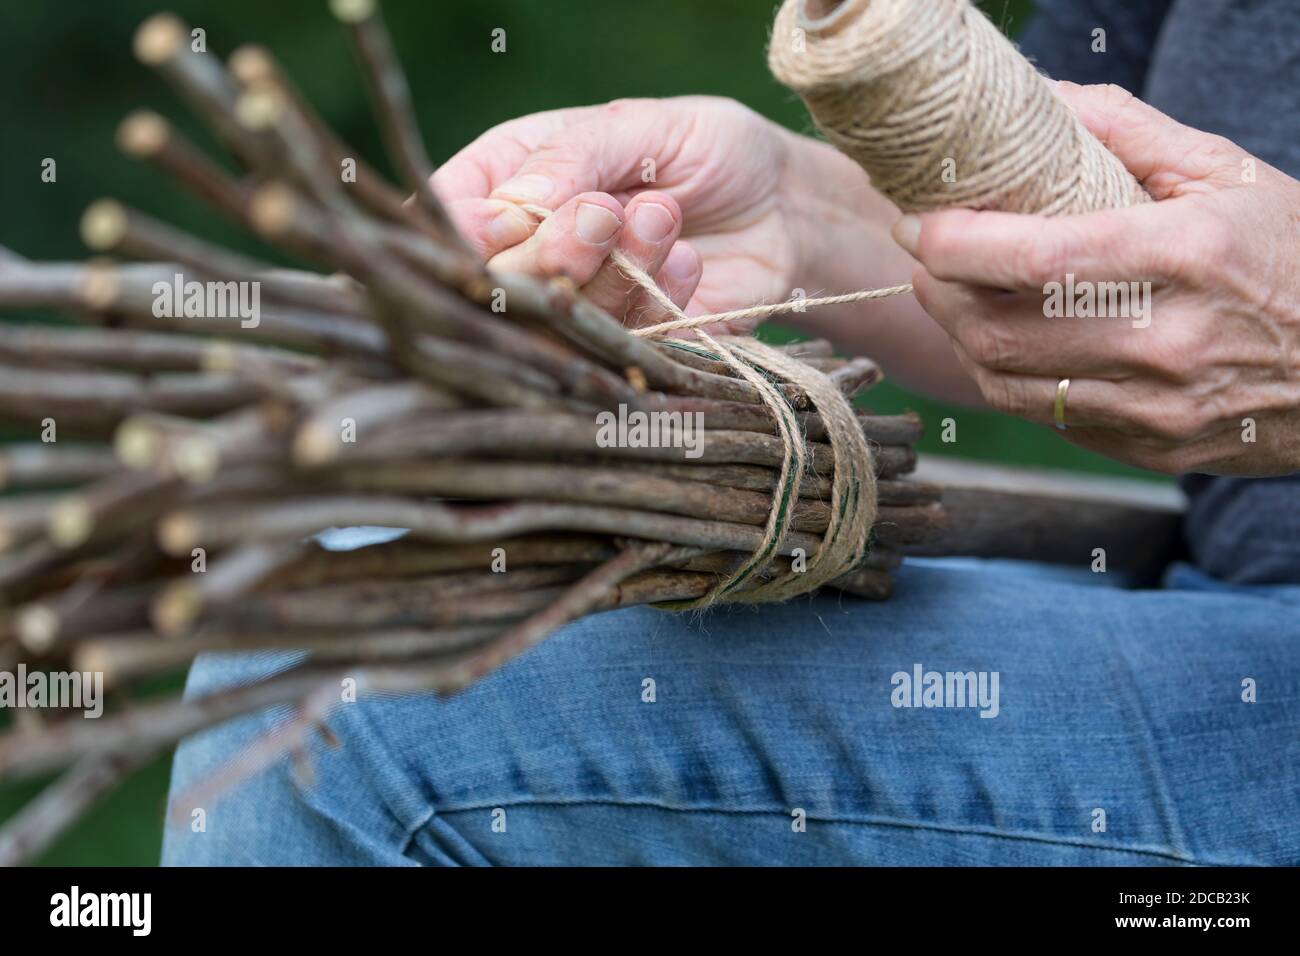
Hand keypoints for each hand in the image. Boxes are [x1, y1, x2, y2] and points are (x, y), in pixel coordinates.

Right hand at [432, 96, 811, 331]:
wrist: (784, 207)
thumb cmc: (706, 148)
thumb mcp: (640, 125)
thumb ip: (572, 158)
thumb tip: (512, 207)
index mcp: (506, 181)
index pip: (446, 221)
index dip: (467, 234)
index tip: (518, 220)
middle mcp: (529, 251)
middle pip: (495, 282)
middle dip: (552, 251)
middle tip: (605, 212)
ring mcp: (576, 305)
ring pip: (557, 318)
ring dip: (613, 269)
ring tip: (664, 214)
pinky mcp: (626, 347)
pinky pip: (618, 343)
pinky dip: (654, 299)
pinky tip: (685, 259)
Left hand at [892, 82, 1299, 475]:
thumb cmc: (1295, 255)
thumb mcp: (1228, 175)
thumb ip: (1128, 132)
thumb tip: (1038, 101)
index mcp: (1185, 257)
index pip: (1032, 259)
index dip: (954, 243)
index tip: (918, 220)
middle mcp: (1165, 342)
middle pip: (998, 330)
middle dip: (937, 289)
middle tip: (925, 255)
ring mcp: (1155, 408)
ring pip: (1006, 383)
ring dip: (959, 336)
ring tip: (952, 295)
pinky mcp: (1147, 449)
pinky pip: (1043, 415)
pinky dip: (1007, 375)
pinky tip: (1008, 339)